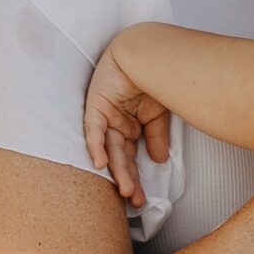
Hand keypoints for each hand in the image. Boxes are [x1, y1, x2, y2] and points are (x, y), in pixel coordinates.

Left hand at [83, 42, 171, 208]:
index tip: (142, 197)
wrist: (149, 52)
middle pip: (120, 157)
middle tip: (135, 201)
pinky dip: (97, 146)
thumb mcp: (160, 115)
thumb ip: (157, 137)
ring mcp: (105, 115)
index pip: (130, 157)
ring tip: (127, 190)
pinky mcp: (97, 105)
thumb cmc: (154, 77)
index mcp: (129, 126)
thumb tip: (159, 160)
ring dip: (118, 170)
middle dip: (128, 180)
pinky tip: (101, 164)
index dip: (136, 177)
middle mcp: (116, 124)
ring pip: (110, 148)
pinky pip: (94, 129)